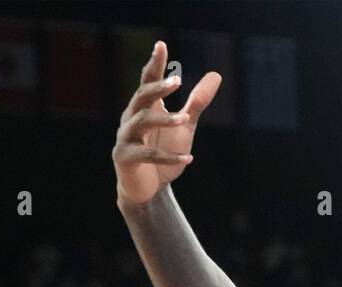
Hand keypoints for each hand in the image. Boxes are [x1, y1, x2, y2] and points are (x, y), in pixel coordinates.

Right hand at [113, 40, 221, 205]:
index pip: (147, 80)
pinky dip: (168, 157)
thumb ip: (197, 102)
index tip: (161, 45)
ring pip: (141, 123)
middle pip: (141, 97)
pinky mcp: (126, 158)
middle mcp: (132, 118)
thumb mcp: (185, 125)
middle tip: (177, 82)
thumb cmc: (164, 149)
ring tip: (184, 119)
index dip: (154, 63)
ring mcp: (126, 138)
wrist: (149, 187)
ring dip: (164, 120)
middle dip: (157, 88)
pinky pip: (147, 156)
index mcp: (145, 107)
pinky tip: (188, 159)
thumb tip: (216, 74)